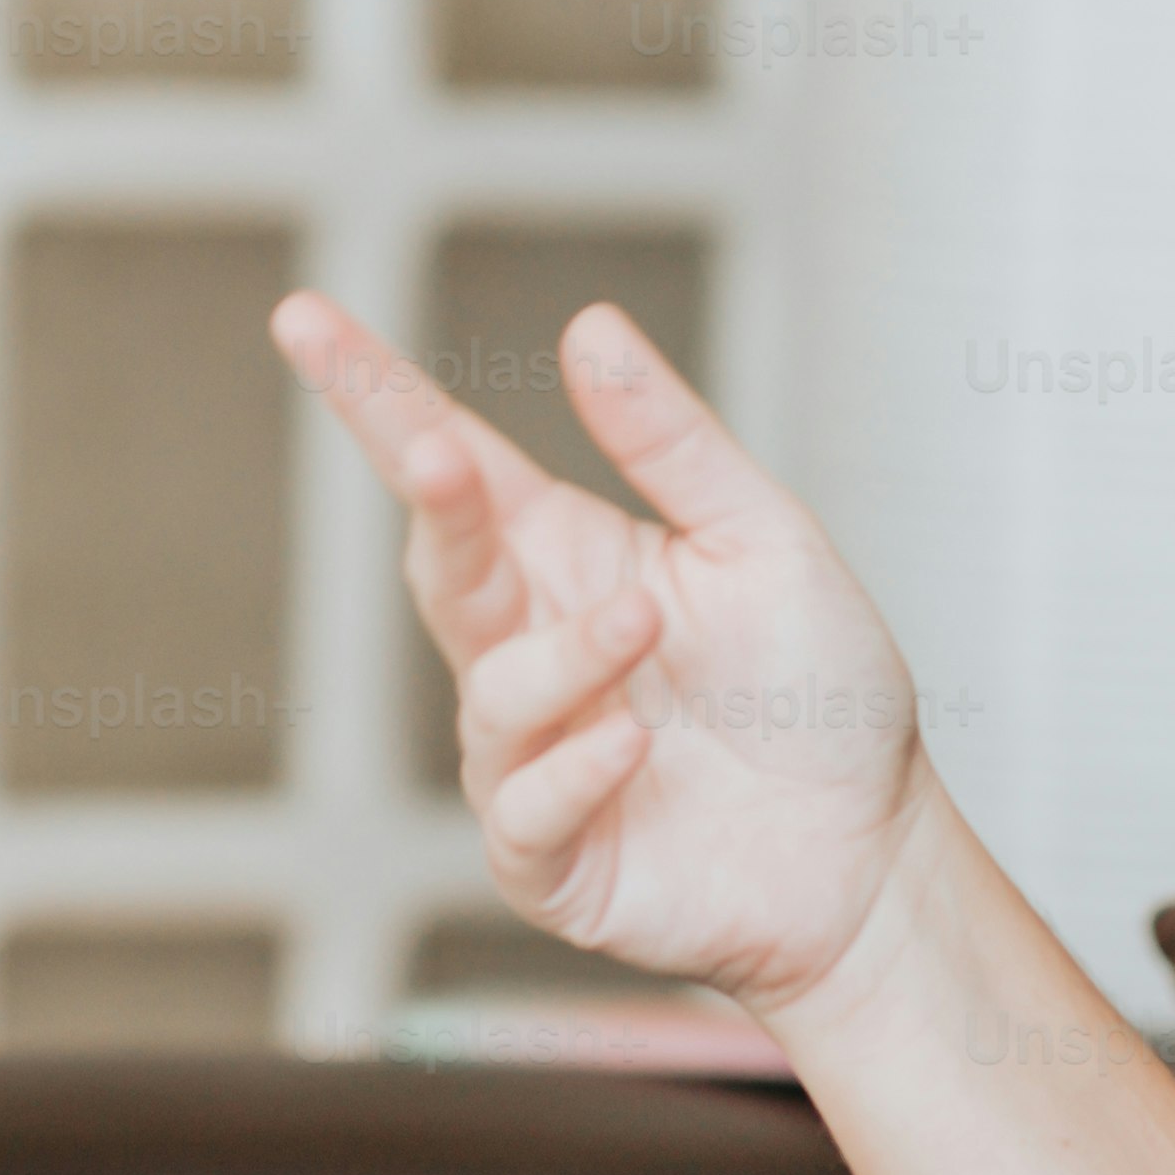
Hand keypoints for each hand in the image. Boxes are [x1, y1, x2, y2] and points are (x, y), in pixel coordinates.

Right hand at [267, 291, 936, 1016]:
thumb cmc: (820, 693)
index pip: (456, 466)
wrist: (872, 856)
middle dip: (427, 503)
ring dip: (564, 655)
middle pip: (439, 560)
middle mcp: (532, 650)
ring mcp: (531, 757)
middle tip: (439, 459)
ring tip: (648, 627)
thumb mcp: (764, 540)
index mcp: (570, 559)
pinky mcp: (551, 859)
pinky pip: (522, 809)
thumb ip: (671, 443)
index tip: (302, 316)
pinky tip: (632, 746)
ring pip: (492, 691)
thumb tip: (587, 326)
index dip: (374, 394)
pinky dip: (571, 770)